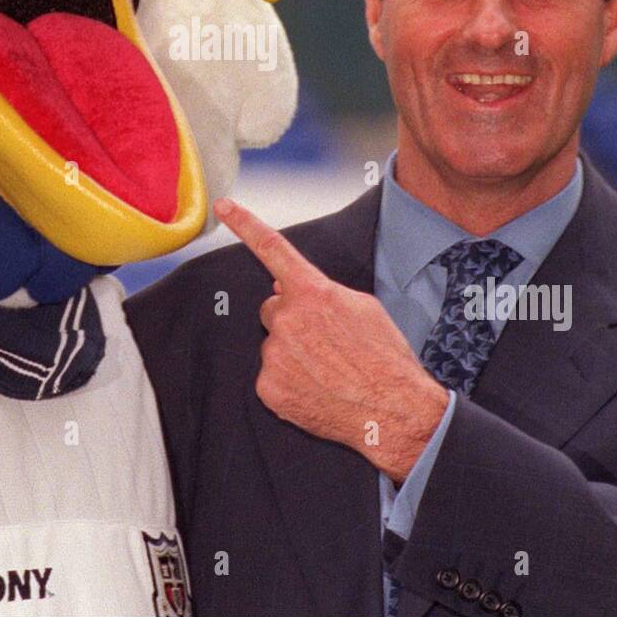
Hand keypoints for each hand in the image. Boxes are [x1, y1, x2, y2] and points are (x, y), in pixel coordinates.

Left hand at [214, 197, 448, 483]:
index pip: (272, 249)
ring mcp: (275, 354)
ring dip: (292, 351)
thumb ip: (321, 290)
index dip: (245, 224)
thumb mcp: (362, 307)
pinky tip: (315, 388)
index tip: (223, 206)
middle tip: (324, 341)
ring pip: (273, 343)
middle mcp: (287, 319)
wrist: (393, 410)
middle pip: (272, 308)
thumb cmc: (384, 356)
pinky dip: (288, 381)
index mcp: (312, 292)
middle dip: (291, 318)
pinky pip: (270, 375)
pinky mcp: (268, 387)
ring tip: (327, 369)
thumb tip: (284, 284)